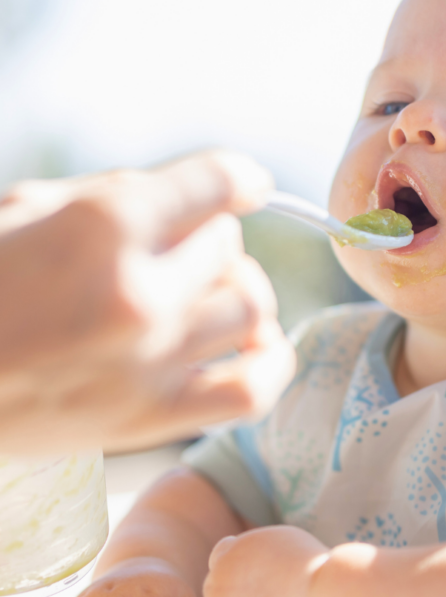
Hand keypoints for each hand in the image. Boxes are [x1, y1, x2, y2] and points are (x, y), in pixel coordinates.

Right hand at [0, 150, 295, 453]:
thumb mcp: (21, 211)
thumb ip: (110, 197)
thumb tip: (194, 201)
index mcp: (100, 227)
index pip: (214, 183)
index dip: (237, 177)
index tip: (246, 182)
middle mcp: (136, 293)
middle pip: (229, 247)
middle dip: (209, 238)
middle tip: (181, 250)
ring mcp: (147, 361)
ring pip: (250, 308)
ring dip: (238, 291)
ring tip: (213, 293)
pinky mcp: (147, 419)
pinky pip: (252, 390)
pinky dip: (270, 363)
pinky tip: (258, 345)